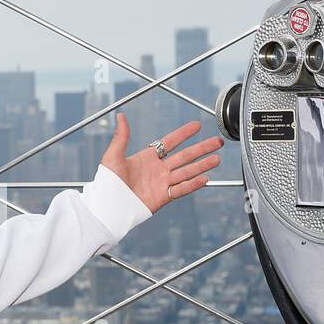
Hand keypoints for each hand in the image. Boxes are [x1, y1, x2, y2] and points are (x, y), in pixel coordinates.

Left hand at [100, 113, 224, 213]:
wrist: (107, 207)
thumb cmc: (107, 183)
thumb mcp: (113, 156)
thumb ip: (122, 136)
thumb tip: (121, 116)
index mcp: (147, 158)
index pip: (170, 142)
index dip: (183, 134)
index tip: (197, 126)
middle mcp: (157, 169)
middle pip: (185, 156)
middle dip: (202, 149)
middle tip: (217, 142)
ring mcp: (161, 183)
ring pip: (187, 172)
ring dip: (202, 165)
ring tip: (217, 159)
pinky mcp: (162, 197)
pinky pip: (181, 189)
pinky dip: (193, 184)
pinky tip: (205, 178)